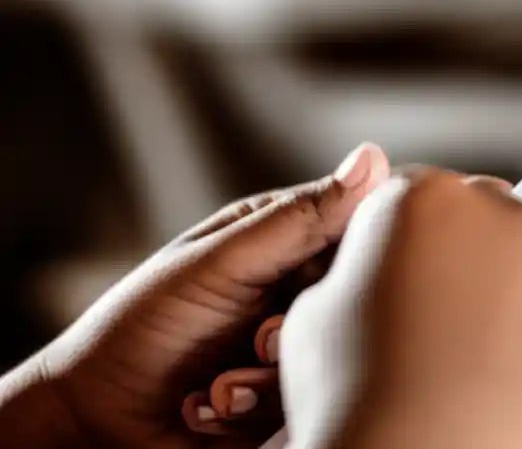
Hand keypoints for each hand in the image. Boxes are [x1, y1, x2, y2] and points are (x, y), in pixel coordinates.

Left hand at [0, 142, 389, 447]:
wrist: (93, 420)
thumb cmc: (140, 326)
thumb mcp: (221, 264)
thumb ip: (299, 219)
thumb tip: (372, 158)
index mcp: (285, 236)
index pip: (360, 226)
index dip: (362, 254)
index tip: (317, 284)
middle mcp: (297, 286)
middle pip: (356, 299)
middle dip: (300, 331)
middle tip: (258, 343)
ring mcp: (295, 343)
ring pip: (335, 359)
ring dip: (268, 382)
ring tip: (218, 387)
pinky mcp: (290, 396)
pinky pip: (309, 403)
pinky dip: (252, 411)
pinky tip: (208, 407)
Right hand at [277, 169, 521, 448]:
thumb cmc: (355, 400)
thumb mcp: (313, 315)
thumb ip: (358, 271)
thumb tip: (376, 277)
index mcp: (433, 202)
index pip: (422, 200)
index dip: (404, 248)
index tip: (398, 286)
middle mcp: (516, 225)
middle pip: (494, 236)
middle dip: (471, 275)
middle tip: (439, 340)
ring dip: (520, 323)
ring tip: (477, 385)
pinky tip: (518, 411)